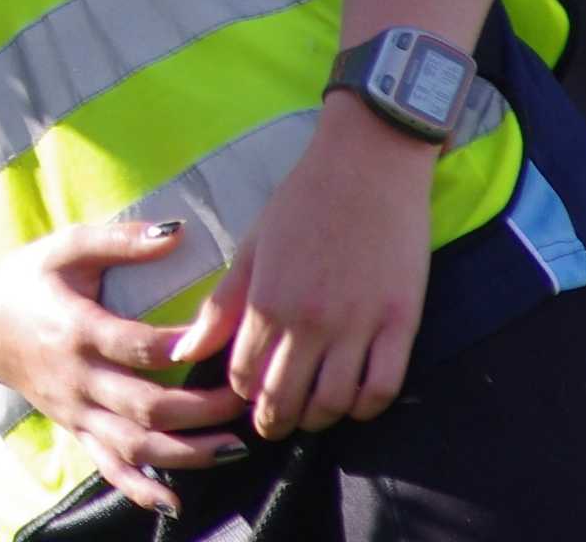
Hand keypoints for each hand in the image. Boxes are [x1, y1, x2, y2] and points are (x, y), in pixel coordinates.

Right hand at [0, 220, 245, 517]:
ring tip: (233, 449)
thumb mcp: (65, 247)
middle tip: (245, 400)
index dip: (185, 346)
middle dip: (202, 410)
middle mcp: (76, 378)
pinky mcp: (73, 428)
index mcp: (76, 328)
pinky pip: (107, 467)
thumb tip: (178, 233)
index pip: (139, 346)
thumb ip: (120, 239)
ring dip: (186, 454)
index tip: (226, 337)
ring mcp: (74, 410)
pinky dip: (140, 489)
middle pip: (145, 406)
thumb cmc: (25, 278)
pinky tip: (175, 502)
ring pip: (133, 445)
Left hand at [169, 96, 434, 440]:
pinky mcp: (401, 322)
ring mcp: (358, 324)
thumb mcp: (252, 247)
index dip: (242, 393)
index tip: (246, 394)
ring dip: (318, 420)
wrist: (368, 163)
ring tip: (312, 414)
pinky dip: (366, 408)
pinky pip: (383, 388)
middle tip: (275, 421)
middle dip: (274, 420)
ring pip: (333, 404)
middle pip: (285, 399)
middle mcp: (309, 320)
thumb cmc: (303, 201)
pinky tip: (354, 401)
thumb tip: (184, 351)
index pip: (243, 376)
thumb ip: (221, 305)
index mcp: (266, 300)